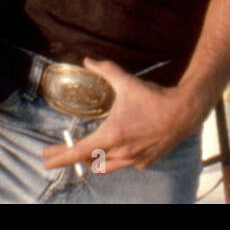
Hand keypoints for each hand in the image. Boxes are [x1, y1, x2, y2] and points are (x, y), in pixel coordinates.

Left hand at [42, 58, 204, 174]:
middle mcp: (120, 151)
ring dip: (93, 161)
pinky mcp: (145, 161)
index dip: (59, 157)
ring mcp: (133, 159)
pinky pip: (124, 164)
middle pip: (88, 162)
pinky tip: (118, 150)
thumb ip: (105, 71)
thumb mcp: (127, 82)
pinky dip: (116, 159)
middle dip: (70, 158)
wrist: (184, 112)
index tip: (45, 160)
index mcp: (111, 134)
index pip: (78, 152)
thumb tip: (88, 61)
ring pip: (105, 168)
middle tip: (56, 154)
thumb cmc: (154, 98)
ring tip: (85, 155)